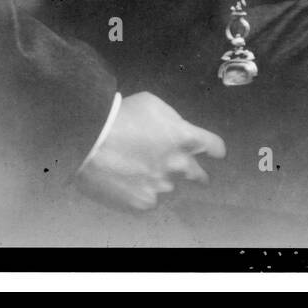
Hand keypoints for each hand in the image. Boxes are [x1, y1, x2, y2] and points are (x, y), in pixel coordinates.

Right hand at [76, 91, 225, 211]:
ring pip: (169, 186)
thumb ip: (172, 121)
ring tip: (142, 171)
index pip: (214, 146)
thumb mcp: (154, 104)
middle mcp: (179, 164)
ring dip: (162, 179)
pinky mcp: (144, 203)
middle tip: (193, 174)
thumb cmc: (120, 115)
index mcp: (185, 137)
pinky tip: (128, 181)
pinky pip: (149, 199)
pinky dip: (142, 191)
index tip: (216, 153)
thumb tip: (175, 132)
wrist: (91, 140)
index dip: (215, 149)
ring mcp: (162, 186)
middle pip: (198, 174)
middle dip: (197, 173)